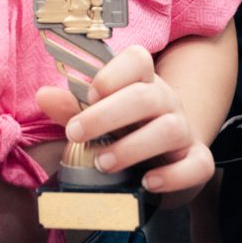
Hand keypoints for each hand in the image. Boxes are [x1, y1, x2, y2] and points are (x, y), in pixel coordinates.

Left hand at [35, 44, 213, 198]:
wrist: (164, 157)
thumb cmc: (124, 129)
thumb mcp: (96, 115)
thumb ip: (71, 106)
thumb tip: (44, 95)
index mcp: (142, 81)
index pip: (137, 60)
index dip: (112, 73)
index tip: (88, 94)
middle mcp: (166, 101)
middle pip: (145, 97)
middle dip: (106, 116)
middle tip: (76, 134)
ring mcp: (184, 130)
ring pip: (169, 130)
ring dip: (132, 147)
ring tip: (102, 163)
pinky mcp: (197, 161)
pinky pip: (196, 165)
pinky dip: (172, 176)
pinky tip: (147, 182)